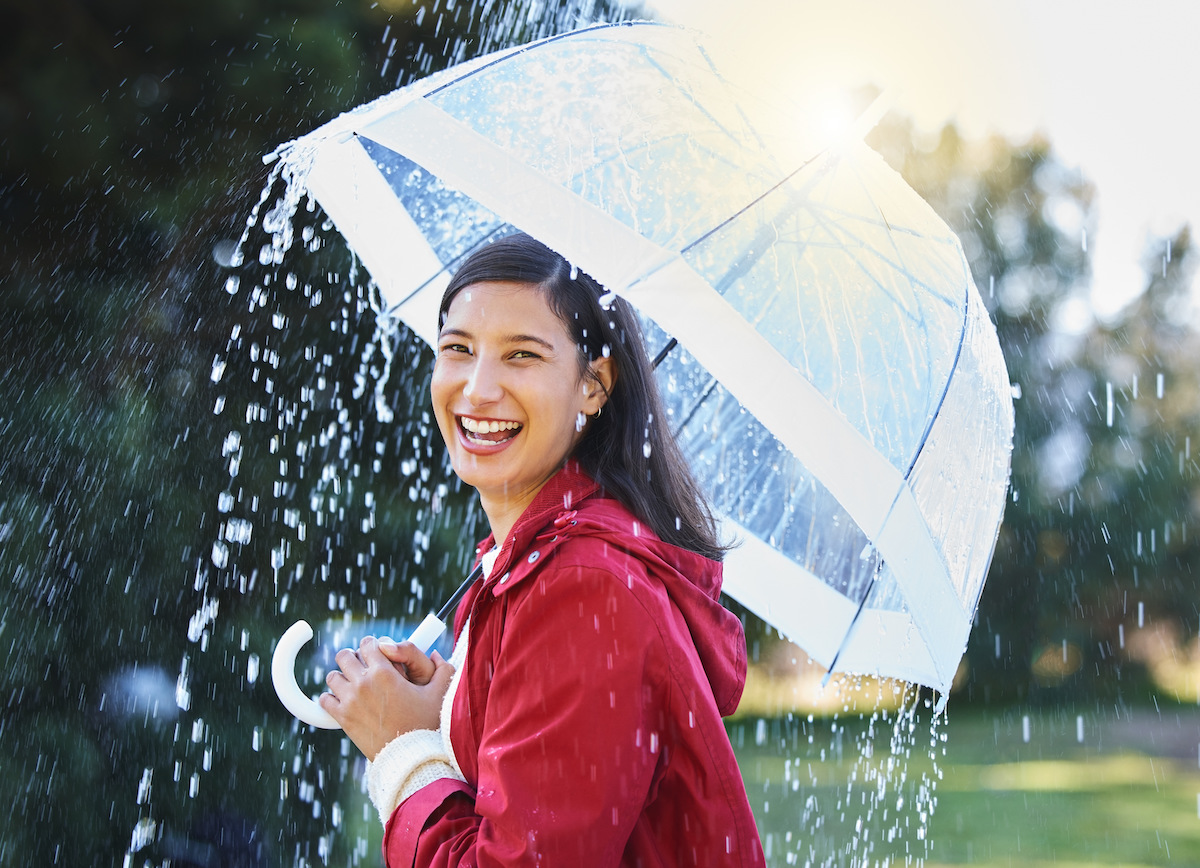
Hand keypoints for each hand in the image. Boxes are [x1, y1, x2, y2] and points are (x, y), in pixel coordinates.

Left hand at [318, 636, 454, 759]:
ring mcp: (350, 701)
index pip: (367, 643)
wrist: (411, 758)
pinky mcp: (343, 719)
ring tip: (353, 684)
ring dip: (342, 677)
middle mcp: (363, 683)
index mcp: (384, 672)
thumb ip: (443, 668)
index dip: (372, 645)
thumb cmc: (427, 725)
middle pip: (344, 656)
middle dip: (353, 657)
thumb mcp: (440, 693)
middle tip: (363, 667)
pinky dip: (331, 698)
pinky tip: (344, 701)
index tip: (377, 654)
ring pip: (332, 676)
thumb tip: (435, 653)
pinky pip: (325, 699)